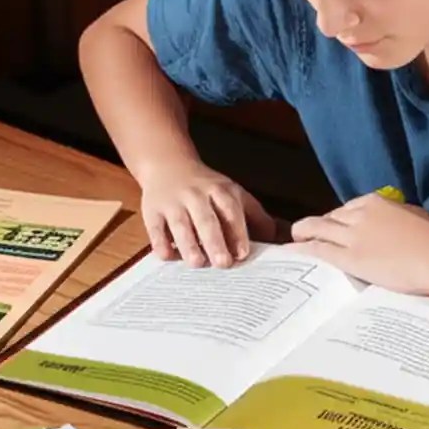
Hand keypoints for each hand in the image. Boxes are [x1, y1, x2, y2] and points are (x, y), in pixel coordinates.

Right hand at [139, 160, 276, 267]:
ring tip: (197, 263)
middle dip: (215, 241)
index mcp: (220, 191)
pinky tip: (168, 256)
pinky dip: (160, 242)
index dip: (237, 232)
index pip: (230, 211)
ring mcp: (172, 202)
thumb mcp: (233, 193)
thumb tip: (277, 239)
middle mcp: (196, 195)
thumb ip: (255, 215)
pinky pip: (155, 227)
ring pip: (180, 224)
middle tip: (223, 264)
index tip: (243, 253)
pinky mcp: (152, 210)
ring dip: (189, 244)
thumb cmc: (206, 188)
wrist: (167, 165)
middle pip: (206, 219)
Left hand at [289, 193, 428, 294]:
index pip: (346, 209)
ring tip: (293, 242)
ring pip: (316, 229)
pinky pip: (317, 251)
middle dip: (317, 227)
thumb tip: (398, 221)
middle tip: (307, 236)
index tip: (332, 229)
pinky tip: (288, 254)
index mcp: (376, 202)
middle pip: (328, 217)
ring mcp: (352, 235)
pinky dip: (299, 251)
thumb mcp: (416, 217)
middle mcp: (359, 214)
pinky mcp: (350, 257)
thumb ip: (399, 217)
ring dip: (302, 234)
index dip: (336, 221)